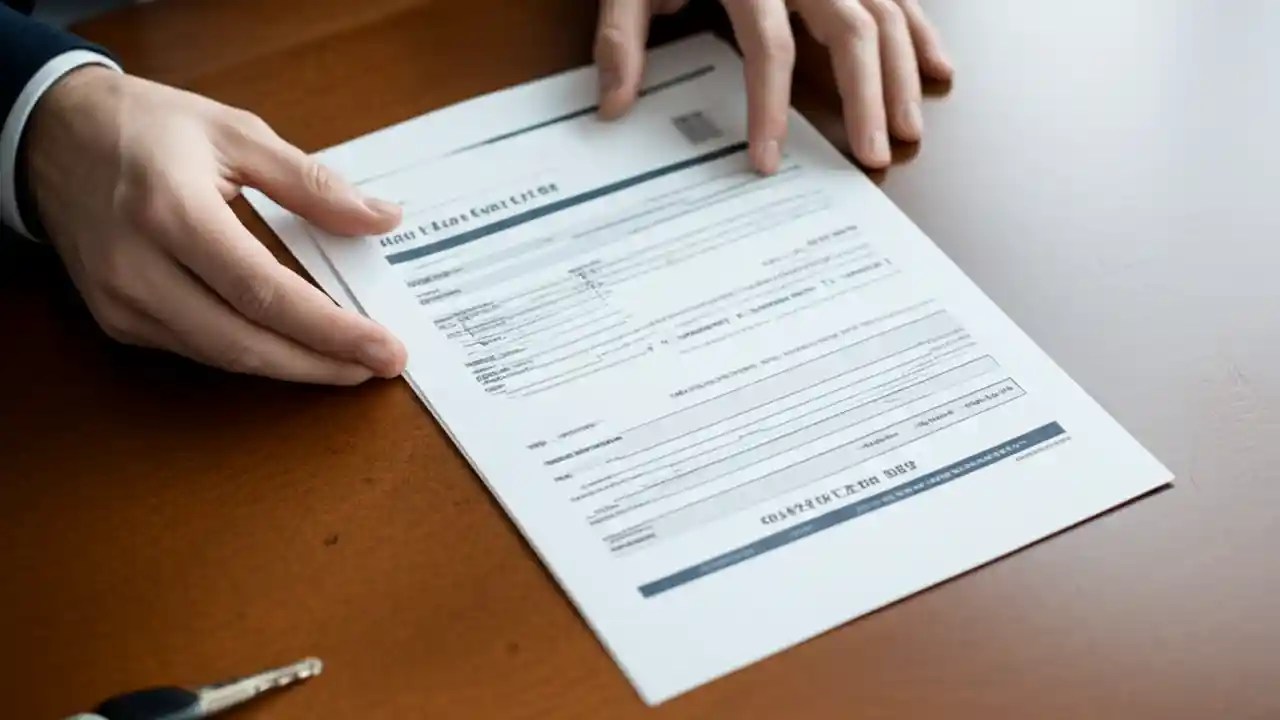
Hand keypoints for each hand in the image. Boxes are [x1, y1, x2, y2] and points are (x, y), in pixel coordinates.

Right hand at [25, 67, 407, 384]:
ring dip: (291, 367)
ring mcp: (121, 300)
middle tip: (380, 366)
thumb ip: (312, 183)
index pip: (265, 291)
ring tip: (348, 363)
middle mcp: (139, 266)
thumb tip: (382, 218)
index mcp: (172, 211)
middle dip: (320, 363)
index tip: (384, 348)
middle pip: (244, 341)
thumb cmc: (145, 127)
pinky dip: (252, 355)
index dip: (330, 329)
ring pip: (221, 356)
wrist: (50, 136)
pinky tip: (293, 349)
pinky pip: (197, 349)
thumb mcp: (235, 133)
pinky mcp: (116, 319)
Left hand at [594, 0, 952, 171]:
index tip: (767, 160)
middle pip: (850, 30)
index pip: (768, 46)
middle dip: (867, 97)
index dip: (769, 107)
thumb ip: (621, 37)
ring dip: (903, 74)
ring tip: (910, 131)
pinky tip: (938, 70)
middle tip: (873, 155)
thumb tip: (614, 106)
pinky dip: (921, 31)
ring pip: (886, 12)